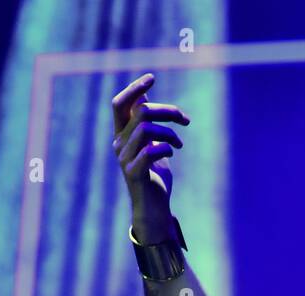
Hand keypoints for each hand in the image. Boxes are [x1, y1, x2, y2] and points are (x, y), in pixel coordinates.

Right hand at [112, 73, 190, 243]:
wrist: (154, 209)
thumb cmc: (155, 176)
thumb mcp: (151, 145)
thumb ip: (144, 124)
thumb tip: (142, 98)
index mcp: (122, 135)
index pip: (120, 104)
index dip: (134, 88)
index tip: (152, 78)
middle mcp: (119, 144)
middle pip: (141, 112)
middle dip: (167, 111)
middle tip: (185, 120)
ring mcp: (125, 159)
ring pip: (147, 129)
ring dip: (170, 132)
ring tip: (180, 142)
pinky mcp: (134, 174)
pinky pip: (150, 151)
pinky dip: (166, 148)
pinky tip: (173, 152)